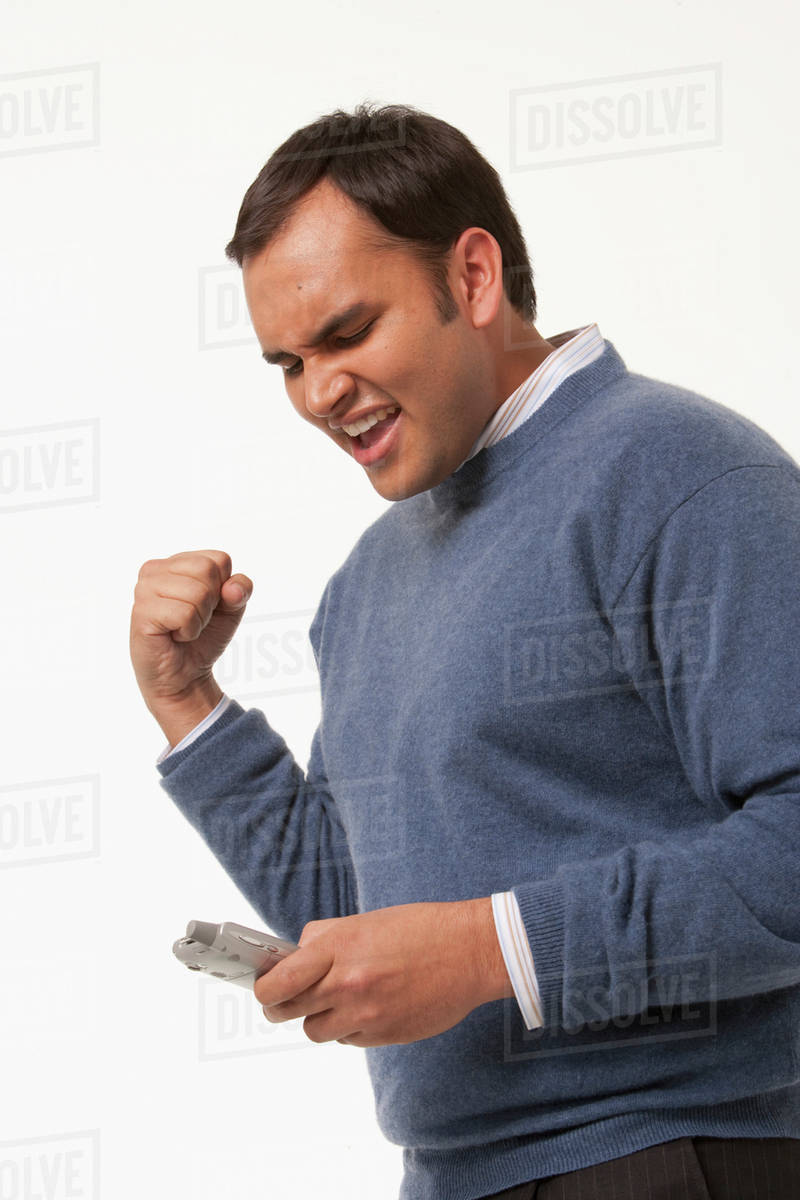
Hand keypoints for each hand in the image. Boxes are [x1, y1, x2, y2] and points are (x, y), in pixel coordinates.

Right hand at [129, 549, 252, 713]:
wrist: (185, 676)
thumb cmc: (203, 637)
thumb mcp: (231, 609)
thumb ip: (240, 589)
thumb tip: (232, 588)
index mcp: (176, 563)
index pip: (219, 559)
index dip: (224, 588)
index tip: (208, 606)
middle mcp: (155, 570)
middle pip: (207, 570)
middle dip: (211, 602)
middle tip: (194, 619)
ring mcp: (144, 590)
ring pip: (197, 592)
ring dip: (199, 619)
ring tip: (182, 628)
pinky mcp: (141, 613)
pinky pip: (184, 614)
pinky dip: (189, 630)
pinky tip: (174, 635)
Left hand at [254, 898, 512, 1047]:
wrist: (470, 952)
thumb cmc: (421, 929)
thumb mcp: (366, 921)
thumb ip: (327, 938)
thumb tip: (295, 954)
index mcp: (340, 947)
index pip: (280, 980)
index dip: (264, 989)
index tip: (263, 988)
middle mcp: (347, 984)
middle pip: (288, 1010)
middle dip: (279, 1007)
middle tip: (282, 1002)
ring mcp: (366, 1014)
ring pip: (315, 1031)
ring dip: (318, 1019)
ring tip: (334, 1002)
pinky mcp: (383, 1036)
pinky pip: (347, 1040)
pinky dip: (348, 1029)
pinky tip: (366, 1008)